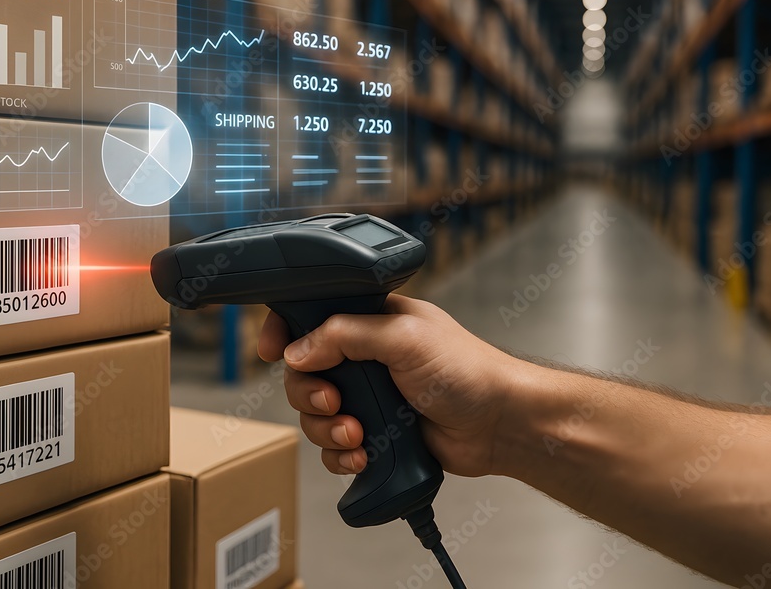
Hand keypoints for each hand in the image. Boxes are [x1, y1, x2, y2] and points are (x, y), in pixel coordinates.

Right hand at [258, 295, 520, 476]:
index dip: (284, 331)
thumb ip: (344, 334)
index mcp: (369, 320)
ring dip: (327, 430)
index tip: (271, 350)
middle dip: (310, 394)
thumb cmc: (468, 370)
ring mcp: (368, 396)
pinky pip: (334, 448)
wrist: (499, 425)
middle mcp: (364, 356)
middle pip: (303, 373)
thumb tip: (297, 350)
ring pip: (314, 415)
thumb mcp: (403, 337)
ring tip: (358, 435)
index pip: (310, 315)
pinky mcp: (374, 434)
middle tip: (335, 402)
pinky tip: (363, 456)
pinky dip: (341, 456)